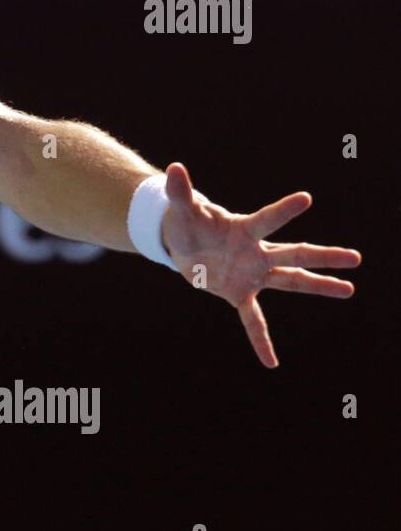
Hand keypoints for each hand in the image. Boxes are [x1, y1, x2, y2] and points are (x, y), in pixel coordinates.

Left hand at [159, 163, 360, 368]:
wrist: (184, 245)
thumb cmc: (189, 223)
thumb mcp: (183, 210)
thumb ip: (181, 192)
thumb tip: (174, 168)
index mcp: (244, 229)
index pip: (266, 219)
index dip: (283, 210)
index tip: (306, 198)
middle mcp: (256, 252)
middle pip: (294, 253)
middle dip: (322, 256)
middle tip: (354, 257)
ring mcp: (252, 274)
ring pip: (291, 281)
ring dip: (318, 286)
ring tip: (349, 289)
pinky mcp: (240, 293)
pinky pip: (253, 320)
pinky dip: (260, 340)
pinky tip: (271, 362)